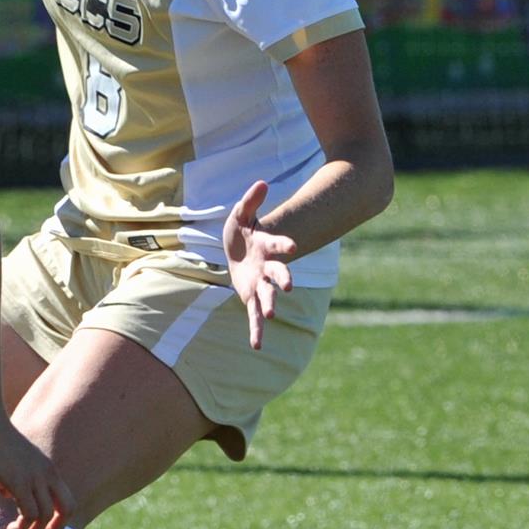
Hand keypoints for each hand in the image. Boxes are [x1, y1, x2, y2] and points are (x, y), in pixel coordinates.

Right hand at [0, 415, 72, 528]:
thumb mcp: (13, 462)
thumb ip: (17, 477)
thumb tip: (8, 492)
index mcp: (49, 472)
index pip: (68, 503)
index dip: (57, 522)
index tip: (37, 528)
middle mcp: (47, 475)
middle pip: (67, 511)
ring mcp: (34, 478)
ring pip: (45, 517)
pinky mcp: (19, 481)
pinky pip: (29, 513)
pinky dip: (22, 526)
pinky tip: (10, 527)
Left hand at [224, 180, 298, 349]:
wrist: (237, 251)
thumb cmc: (242, 232)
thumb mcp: (241, 214)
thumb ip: (251, 201)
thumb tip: (262, 182)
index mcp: (266, 246)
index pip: (277, 244)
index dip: (284, 245)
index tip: (291, 247)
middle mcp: (267, 267)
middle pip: (278, 273)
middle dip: (283, 278)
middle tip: (288, 286)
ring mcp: (260, 283)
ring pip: (268, 295)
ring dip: (270, 304)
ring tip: (272, 315)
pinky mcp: (251, 297)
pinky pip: (254, 316)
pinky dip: (257, 330)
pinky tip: (257, 346)